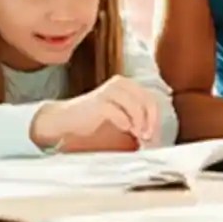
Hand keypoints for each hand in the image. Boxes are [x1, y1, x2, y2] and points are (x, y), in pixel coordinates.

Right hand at [31, 76, 159, 147]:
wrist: (67, 118)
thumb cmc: (94, 117)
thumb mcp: (120, 113)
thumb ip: (136, 119)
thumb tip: (153, 136)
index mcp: (127, 84)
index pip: (151, 99)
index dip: (155, 118)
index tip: (154, 135)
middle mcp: (120, 83)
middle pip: (147, 101)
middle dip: (150, 122)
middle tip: (148, 137)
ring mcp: (109, 92)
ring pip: (135, 106)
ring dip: (139, 123)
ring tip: (137, 135)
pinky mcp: (99, 102)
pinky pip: (119, 113)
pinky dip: (125, 122)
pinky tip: (124, 129)